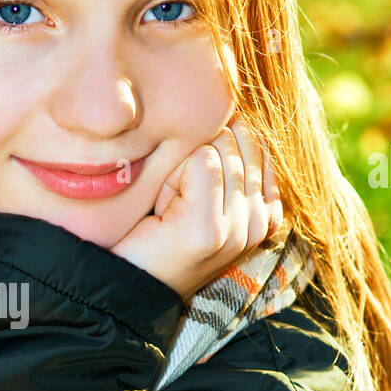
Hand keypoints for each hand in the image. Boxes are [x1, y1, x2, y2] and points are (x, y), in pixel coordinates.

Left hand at [111, 116, 282, 299]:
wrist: (124, 283)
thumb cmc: (155, 231)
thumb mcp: (199, 190)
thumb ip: (226, 158)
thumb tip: (235, 107)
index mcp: (267, 212)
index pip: (257, 142)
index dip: (213, 148)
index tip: (189, 190)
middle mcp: (262, 221)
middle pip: (239, 140)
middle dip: (197, 156)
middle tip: (174, 199)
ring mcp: (241, 228)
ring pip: (219, 148)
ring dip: (181, 169)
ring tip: (168, 207)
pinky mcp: (212, 229)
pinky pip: (201, 162)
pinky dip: (171, 179)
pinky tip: (162, 211)